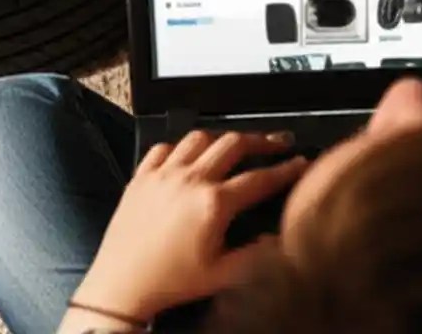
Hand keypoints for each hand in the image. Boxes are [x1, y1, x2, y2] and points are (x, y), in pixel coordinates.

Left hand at [70, 130, 308, 321]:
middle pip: (233, 143)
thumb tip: (276, 238)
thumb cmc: (172, 282)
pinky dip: (180, 147)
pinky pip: (163, 148)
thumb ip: (256, 254)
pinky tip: (188, 156)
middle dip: (261, 140)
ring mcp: (163, 174)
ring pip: (199, 137)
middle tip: (276, 143)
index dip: (285, 169)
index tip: (299, 162)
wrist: (122, 285)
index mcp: (213, 204)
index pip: (259, 179)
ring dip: (221, 138)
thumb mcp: (222, 274)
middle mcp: (190, 180)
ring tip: (234, 145)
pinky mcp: (141, 177)